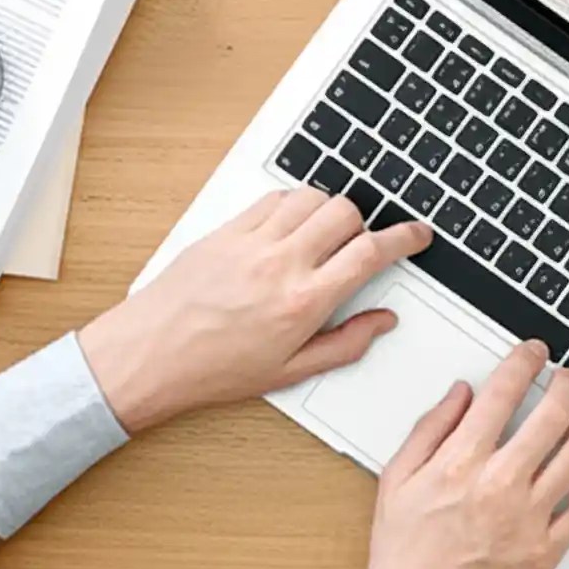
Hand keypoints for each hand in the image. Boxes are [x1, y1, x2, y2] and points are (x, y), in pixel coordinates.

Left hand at [79, 188, 432, 432]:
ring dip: (328, 209)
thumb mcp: (290, 371)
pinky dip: (292, 204)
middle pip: (345, 213)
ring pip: (311, 197)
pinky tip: (289, 225)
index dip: (404, 237)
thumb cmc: (214, 368)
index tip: (416, 234)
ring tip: (323, 234)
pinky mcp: (226, 230)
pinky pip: (272, 198)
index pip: (370, 252)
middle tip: (361, 242)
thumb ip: (346, 343)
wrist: (152, 353)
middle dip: (365, 223)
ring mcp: (251, 242)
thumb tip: (381, 321)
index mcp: (303, 302)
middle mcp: (281, 264)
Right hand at [369, 341, 568, 568]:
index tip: (532, 352)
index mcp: (461, 461)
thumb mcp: (397, 476)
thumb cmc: (406, 546)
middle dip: (567, 384)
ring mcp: (529, 517)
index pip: (504, 392)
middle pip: (553, 416)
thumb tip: (460, 394)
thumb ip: (430, 428)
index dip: (524, 361)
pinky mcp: (546, 549)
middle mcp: (500, 485)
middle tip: (567, 376)